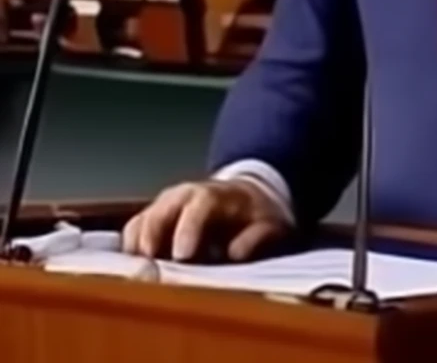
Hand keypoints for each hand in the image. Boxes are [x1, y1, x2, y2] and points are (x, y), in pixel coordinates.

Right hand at [121, 179, 290, 261]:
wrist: (246, 197)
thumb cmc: (256, 215)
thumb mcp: (270, 224)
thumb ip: (257, 237)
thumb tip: (235, 253)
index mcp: (214, 194)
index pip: (199, 205)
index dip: (188, 229)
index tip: (183, 256)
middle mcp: (183, 195)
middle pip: (159, 212)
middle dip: (151, 241)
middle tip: (150, 272)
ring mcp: (163, 206)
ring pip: (139, 224)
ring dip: (136, 252)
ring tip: (140, 279)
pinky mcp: (151, 221)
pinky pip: (132, 234)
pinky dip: (130, 254)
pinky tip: (134, 276)